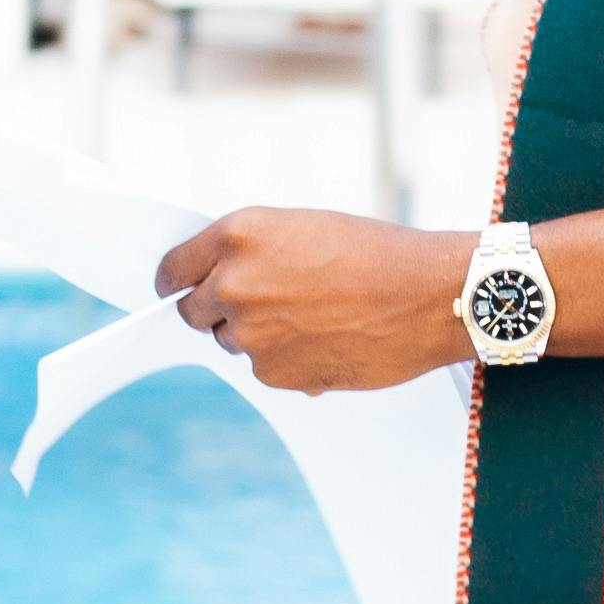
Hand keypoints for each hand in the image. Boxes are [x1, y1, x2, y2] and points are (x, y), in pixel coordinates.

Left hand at [158, 210, 472, 390]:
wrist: (428, 296)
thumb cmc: (376, 253)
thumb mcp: (302, 230)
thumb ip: (253, 253)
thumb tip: (218, 285)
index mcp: (238, 235)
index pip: (174, 268)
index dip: (176, 282)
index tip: (176, 291)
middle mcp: (233, 283)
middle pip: (194, 311)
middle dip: (218, 311)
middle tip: (262, 306)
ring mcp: (250, 333)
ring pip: (232, 342)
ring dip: (259, 336)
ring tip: (315, 317)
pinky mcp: (273, 373)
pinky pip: (265, 369)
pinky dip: (287, 361)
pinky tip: (329, 339)